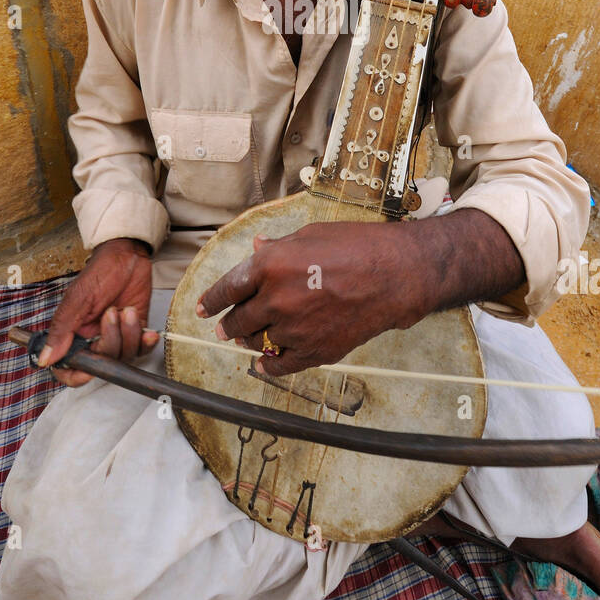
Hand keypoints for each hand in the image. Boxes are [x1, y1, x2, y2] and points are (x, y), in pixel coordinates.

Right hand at [38, 237, 156, 386]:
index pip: (70, 367)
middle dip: (111, 341)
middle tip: (112, 313)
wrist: (128, 255)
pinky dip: (145, 342)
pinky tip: (148, 331)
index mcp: (74, 333)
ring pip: (123, 356)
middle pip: (102, 362)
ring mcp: (116, 336)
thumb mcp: (77, 300)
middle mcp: (94, 339)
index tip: (88, 369)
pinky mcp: (135, 331)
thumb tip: (45, 358)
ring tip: (127, 310)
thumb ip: (62, 330)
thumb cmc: (100, 272)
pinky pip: (141, 350)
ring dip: (129, 334)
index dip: (77, 374)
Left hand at [196, 222, 433, 376]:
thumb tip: (256, 248)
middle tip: (225, 327)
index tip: (203, 308)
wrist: (396, 275)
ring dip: (249, 341)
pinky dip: (268, 365)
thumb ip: (278, 247)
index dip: (212, 300)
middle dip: (229, 324)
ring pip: (257, 342)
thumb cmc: (357, 246)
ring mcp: (294, 328)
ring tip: (248, 340)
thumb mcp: (310, 235)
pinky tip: (263, 362)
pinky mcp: (314, 351)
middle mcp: (276, 299)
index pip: (228, 287)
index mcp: (270, 265)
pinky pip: (280, 365)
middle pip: (239, 319)